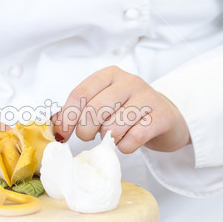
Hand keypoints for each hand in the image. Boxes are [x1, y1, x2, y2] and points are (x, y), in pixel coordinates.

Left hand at [51, 66, 190, 154]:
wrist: (166, 118)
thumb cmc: (128, 112)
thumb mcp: (104, 104)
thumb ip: (80, 110)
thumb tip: (56, 125)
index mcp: (110, 74)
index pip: (80, 94)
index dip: (67, 118)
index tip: (63, 135)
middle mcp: (129, 81)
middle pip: (95, 110)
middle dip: (86, 131)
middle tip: (88, 137)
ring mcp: (148, 97)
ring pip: (114, 126)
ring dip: (108, 140)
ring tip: (113, 137)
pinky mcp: (162, 116)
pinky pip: (133, 138)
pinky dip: (125, 147)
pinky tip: (128, 142)